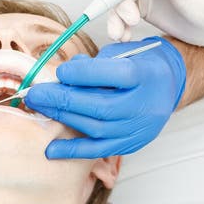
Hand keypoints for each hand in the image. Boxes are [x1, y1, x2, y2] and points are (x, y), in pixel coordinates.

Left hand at [24, 37, 185, 158]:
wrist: (168, 83)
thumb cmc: (140, 63)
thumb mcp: (122, 53)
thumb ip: (95, 63)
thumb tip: (63, 74)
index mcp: (144, 75)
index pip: (112, 75)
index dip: (82, 74)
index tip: (60, 71)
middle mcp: (143, 105)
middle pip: (100, 105)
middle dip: (63, 99)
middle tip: (35, 93)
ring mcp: (138, 128)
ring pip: (96, 128)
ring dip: (63, 119)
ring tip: (40, 109)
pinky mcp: (131, 144)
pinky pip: (99, 150)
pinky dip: (73, 151)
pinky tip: (51, 149)